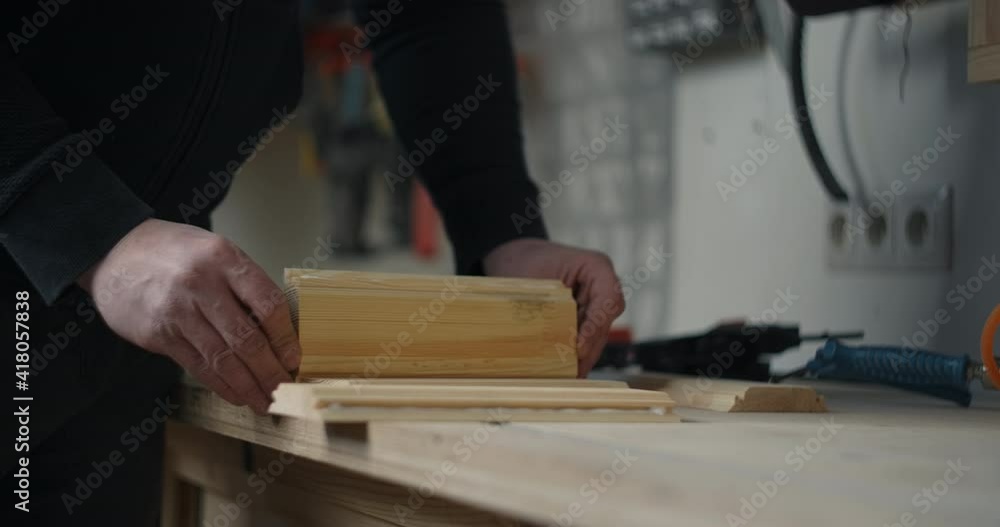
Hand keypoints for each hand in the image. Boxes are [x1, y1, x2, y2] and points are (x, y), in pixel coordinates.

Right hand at [78, 219, 299, 413]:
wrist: (114, 252)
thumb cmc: (175, 252)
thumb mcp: (216, 251)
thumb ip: (245, 284)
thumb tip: (279, 330)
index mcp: (224, 259)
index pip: (268, 304)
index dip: (285, 338)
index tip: (295, 359)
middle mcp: (202, 285)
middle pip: (247, 339)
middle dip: (270, 371)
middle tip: (284, 389)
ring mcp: (178, 311)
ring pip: (223, 358)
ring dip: (248, 386)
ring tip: (264, 401)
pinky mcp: (159, 334)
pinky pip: (198, 366)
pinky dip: (221, 385)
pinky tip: (237, 395)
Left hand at [483, 238, 624, 376]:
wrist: (517, 258)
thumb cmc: (524, 262)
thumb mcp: (532, 281)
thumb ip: (543, 306)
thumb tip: (541, 341)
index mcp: (596, 267)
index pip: (607, 300)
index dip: (596, 326)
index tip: (579, 347)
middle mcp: (602, 286)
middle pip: (605, 321)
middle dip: (591, 348)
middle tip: (575, 372)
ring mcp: (595, 302)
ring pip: (598, 334)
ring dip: (585, 356)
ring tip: (572, 378)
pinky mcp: (585, 317)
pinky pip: (585, 337)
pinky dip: (577, 354)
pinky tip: (569, 373)